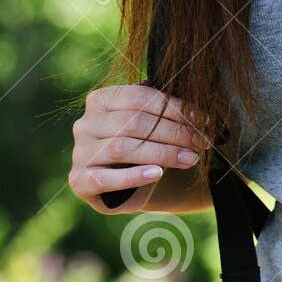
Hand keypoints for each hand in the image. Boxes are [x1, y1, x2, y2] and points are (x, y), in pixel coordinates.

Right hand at [69, 84, 209, 212]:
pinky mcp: (79, 181)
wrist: (122, 184)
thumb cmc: (138, 144)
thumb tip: (196, 110)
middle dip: (175, 132)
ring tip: (190, 159)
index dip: (176, 108)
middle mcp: (85, 124)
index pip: (141, 97)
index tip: (203, 119)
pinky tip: (157, 174)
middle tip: (202, 142)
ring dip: (163, 153)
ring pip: (124, 148)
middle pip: (135, 123)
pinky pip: (107, 178)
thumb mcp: (147, 122)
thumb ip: (161, 109)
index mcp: (101, 100)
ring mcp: (79, 153)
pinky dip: (134, 176)